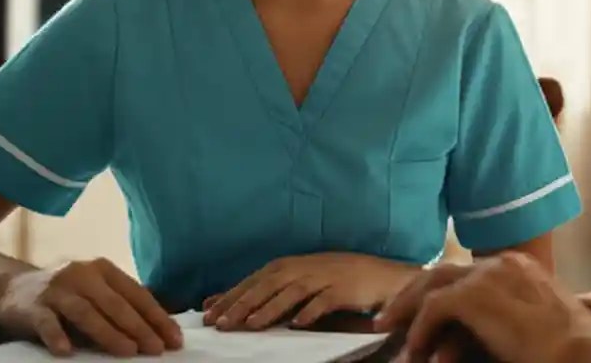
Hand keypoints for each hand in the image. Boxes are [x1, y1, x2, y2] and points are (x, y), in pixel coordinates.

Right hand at [0, 258, 182, 357]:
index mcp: (103, 269)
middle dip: (140, 327)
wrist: (11, 290)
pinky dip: (57, 336)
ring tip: (128, 351)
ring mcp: (57, 289)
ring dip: (109, 333)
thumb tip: (157, 332)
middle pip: (116, 303)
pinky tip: (67, 351)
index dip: (157, 317)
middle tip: (157, 349)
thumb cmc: (66, 297)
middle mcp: (82, 274)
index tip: (175, 338)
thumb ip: (119, 307)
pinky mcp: (33, 306)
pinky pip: (47, 323)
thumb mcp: (95, 293)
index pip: (137, 294)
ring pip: (87, 312)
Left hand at [202, 252, 419, 330]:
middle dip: (243, 303)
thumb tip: (218, 302)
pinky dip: (311, 311)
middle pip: (268, 285)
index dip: (231, 296)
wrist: (382, 276)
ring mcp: (325, 277)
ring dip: (271, 308)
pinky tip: (298, 324)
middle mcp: (304, 268)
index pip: (254, 280)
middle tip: (222, 323)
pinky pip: (325, 301)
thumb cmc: (335, 279)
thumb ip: (263, 292)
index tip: (208, 315)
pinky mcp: (345, 290)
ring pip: (292, 292)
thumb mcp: (297, 281)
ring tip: (251, 325)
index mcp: (290, 265)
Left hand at [375, 253, 590, 362]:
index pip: (465, 271)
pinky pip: (434, 309)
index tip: (418, 307)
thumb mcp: (535, 322)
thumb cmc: (569, 348)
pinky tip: (415, 349)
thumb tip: (476, 332)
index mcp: (517, 266)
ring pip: (431, 284)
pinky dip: (420, 329)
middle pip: (443, 271)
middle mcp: (501, 263)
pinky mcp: (476, 296)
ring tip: (387, 327)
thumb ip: (508, 316)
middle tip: (388, 314)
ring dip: (407, 307)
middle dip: (412, 293)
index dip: (437, 289)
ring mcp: (487, 276)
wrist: (583, 352)